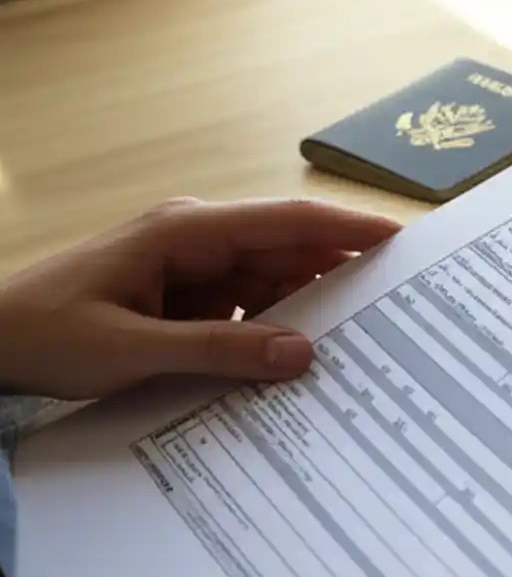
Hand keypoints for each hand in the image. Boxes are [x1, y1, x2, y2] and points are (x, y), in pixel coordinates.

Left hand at [0, 197, 400, 398]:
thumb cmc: (44, 333)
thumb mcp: (131, 349)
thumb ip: (220, 349)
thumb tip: (302, 352)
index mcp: (187, 231)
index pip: (286, 220)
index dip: (348, 227)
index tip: (401, 238)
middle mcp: (197, 239)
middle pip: (288, 249)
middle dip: (341, 272)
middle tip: (395, 302)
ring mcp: (192, 267)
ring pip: (273, 280)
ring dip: (308, 306)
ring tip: (357, 335)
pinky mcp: (186, 297)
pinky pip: (248, 306)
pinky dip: (274, 327)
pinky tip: (297, 355)